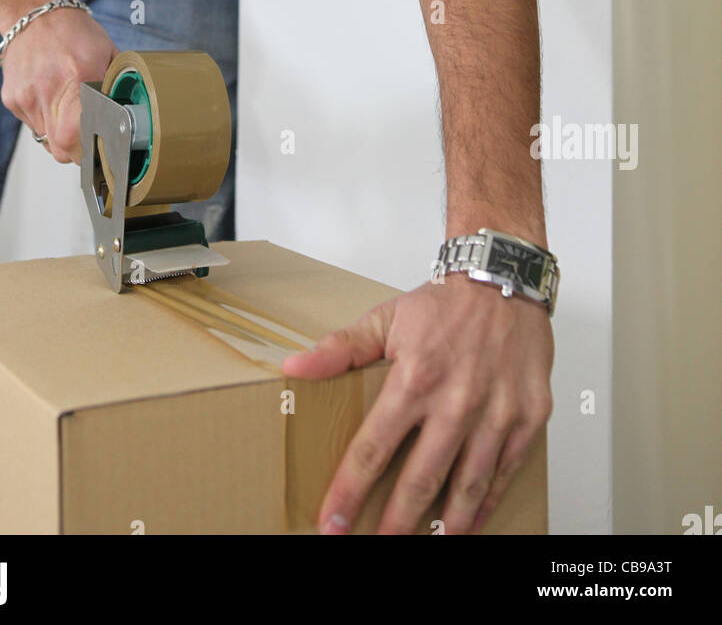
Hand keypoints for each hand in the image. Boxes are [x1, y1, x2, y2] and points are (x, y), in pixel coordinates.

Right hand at [0, 7, 116, 162]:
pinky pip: (33, 125)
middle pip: (60, 148)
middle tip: (89, 139)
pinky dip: (45, 121)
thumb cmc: (75, 32)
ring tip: (69, 109)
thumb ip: (117, 86)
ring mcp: (26, 96)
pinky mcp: (11, 99)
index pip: (75, 138)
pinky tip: (52, 99)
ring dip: (60, 134)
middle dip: (77, 151)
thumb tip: (132, 116)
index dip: (88, 151)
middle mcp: (47, 90)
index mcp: (77, 77)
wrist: (33, 13)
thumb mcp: (108, 54)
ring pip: (46, 140)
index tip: (100, 149)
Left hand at [281, 273, 553, 534]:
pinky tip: (469, 522)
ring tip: (427, 545)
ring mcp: (496, 412)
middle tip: (375, 545)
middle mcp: (457, 400)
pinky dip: (487, 502)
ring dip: (445, 523)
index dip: (349, 490)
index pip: (374, 448)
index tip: (332, 522)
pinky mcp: (528, 416)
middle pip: (421, 478)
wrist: (505, 278)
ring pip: (468, 484)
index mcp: (415, 378)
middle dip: (395, 522)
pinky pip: (505, 471)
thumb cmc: (445, 303)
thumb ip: (339, 349)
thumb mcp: (386, 318)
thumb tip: (295, 368)